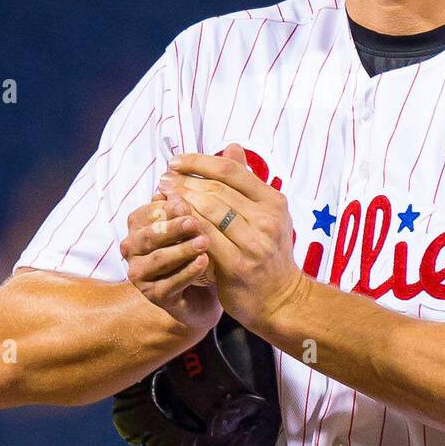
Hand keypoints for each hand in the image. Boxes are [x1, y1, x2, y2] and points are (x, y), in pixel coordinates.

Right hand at [120, 192, 221, 331]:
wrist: (202, 290)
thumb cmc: (193, 248)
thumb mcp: (190, 223)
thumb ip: (183, 204)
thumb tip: (177, 183)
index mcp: (138, 226)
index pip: (148, 213)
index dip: (167, 208)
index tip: (188, 203)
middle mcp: (132, 249)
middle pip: (150, 235)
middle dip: (173, 228)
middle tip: (195, 222)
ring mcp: (140, 274)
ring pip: (158, 259)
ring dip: (181, 250)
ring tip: (204, 242)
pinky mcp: (154, 296)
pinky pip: (169, 284)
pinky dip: (187, 272)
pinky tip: (203, 263)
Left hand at [157, 144, 308, 337]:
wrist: (281, 299)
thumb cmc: (270, 254)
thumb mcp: (268, 214)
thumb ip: (247, 182)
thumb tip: (231, 146)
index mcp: (273, 202)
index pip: (232, 171)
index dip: (200, 162)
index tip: (176, 161)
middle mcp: (267, 219)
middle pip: (217, 190)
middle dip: (185, 181)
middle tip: (163, 178)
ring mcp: (254, 243)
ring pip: (209, 212)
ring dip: (181, 200)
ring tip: (163, 195)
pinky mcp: (238, 265)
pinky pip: (205, 239)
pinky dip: (186, 227)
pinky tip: (171, 222)